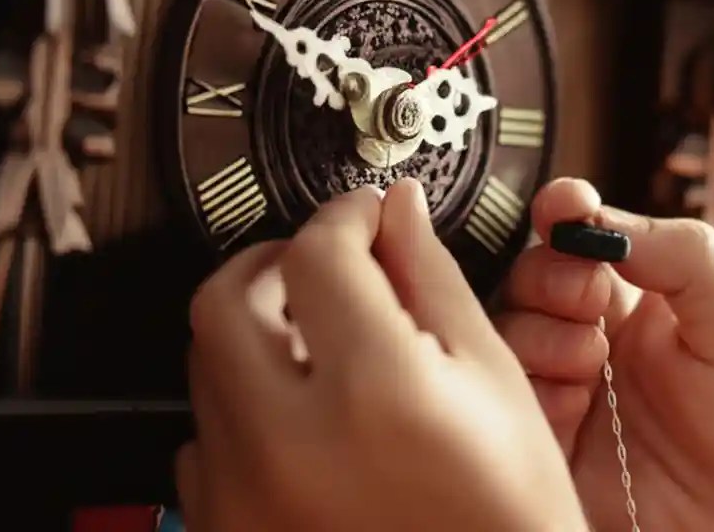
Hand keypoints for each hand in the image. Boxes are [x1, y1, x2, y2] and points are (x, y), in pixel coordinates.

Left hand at [176, 180, 588, 531]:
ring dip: (259, 336)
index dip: (345, 216)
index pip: (318, 254)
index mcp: (376, 393)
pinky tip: (307, 423)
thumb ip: (431, 280)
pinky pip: (204, 443)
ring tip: (326, 353)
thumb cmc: (509, 514)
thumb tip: (397, 210)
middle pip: (224, 301)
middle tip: (326, 266)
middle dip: (277, 264)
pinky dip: (247, 414)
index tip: (364, 216)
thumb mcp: (492, 378)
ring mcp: (244, 500)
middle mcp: (290, 446)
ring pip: (206, 368)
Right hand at [496, 178, 713, 531]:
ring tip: (589, 361)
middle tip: (590, 305)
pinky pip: (514, 416)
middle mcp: (596, 342)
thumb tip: (596, 216)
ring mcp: (574, 398)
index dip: (562, 217)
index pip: (578, 242)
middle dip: (547, 281)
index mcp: (637, 299)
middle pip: (528, 286)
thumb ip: (675, 252)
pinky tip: (571, 405)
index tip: (562, 209)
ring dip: (536, 338)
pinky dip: (529, 399)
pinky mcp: (559, 456)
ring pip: (510, 345)